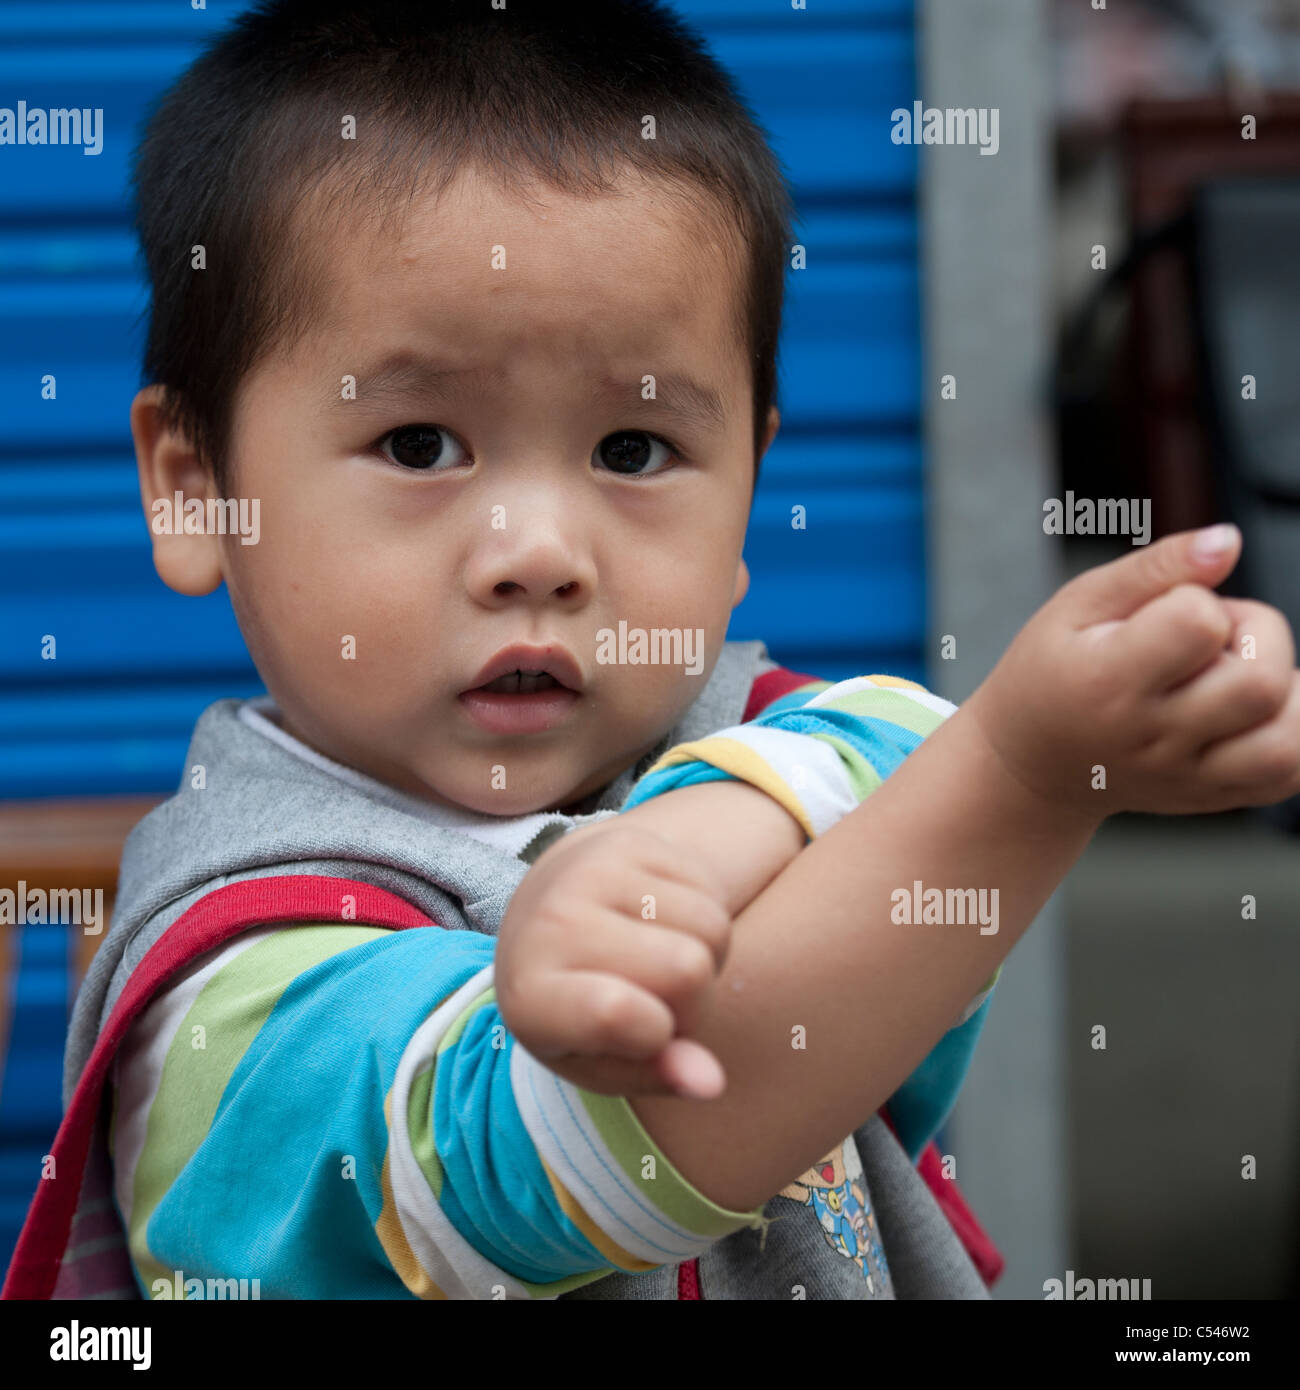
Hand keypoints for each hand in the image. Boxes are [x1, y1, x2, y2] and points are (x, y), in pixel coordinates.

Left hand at [494, 821, 733, 1097]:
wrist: (546, 907)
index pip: (613, 1011)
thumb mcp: (599, 1059)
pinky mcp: (629, 840)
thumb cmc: (577, 1005)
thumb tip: (712, 1084)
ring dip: (705, 958)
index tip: (646, 1036)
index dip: (657, 1034)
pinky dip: (705, 922)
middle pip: (687, 970)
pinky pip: (713, 892)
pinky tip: (665, 927)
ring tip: (659, 962)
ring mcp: (592, 871)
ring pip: (711, 928)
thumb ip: (655, 1074)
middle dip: (693, 1000)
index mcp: (532, 995)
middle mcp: (554, 921)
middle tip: (657, 1000)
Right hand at [966, 524, 1299, 816]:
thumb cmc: (1052, 672)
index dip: (1198, 599)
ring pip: (1286, 742)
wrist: (1028, 764)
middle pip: (1261, 683)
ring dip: (1283, 692)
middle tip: (1210, 638)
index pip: (1201, 623)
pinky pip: (1286, 774)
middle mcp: (1151, 738)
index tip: (1162, 611)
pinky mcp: (1209, 797)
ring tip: (1235, 675)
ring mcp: (1184, 776)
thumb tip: (1229, 541)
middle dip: (1256, 636)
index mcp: (1108, 681)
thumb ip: (1156, 567)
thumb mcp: (1077, 604)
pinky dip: (1287, 731)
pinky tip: (1248, 709)